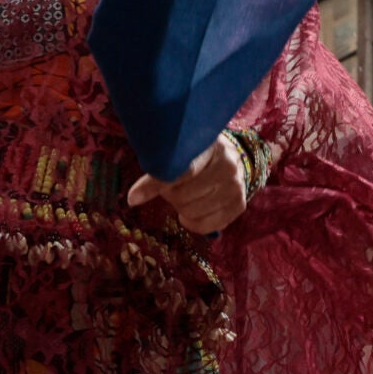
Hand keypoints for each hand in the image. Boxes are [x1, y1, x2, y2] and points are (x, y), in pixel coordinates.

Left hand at [126, 137, 246, 234]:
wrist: (228, 157)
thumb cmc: (196, 154)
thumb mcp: (180, 152)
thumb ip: (159, 169)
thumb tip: (132, 199)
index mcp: (211, 146)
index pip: (181, 171)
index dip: (155, 185)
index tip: (134, 198)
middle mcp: (228, 166)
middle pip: (184, 197)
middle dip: (170, 196)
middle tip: (170, 189)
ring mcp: (236, 187)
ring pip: (193, 213)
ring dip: (180, 209)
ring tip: (183, 197)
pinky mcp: (239, 205)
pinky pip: (207, 226)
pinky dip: (192, 224)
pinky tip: (189, 214)